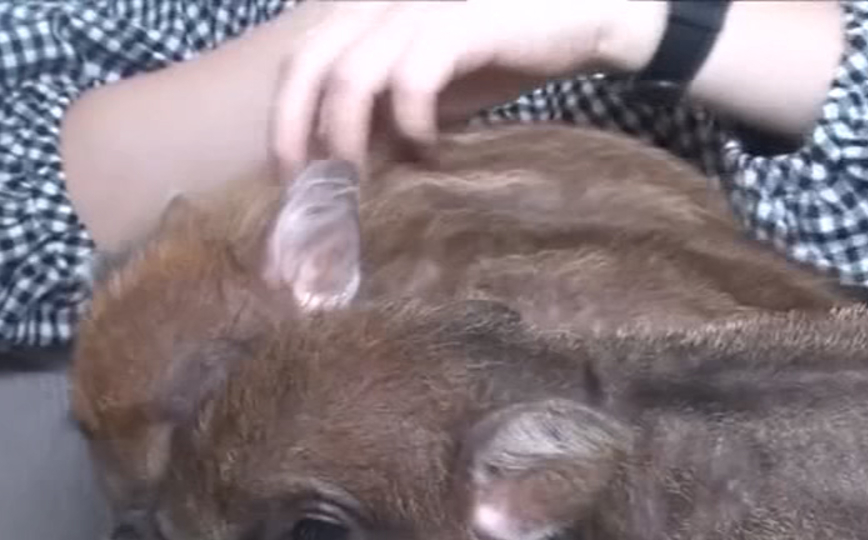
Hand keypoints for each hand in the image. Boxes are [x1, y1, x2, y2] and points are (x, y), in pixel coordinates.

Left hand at [269, 0, 661, 175]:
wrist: (583, 18)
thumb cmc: (503, 52)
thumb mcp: (433, 92)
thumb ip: (388, 118)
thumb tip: (348, 174)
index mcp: (367, 14)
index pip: (301, 62)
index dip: (284, 119)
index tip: (290, 179)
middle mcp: (381, 3)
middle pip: (308, 64)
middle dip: (296, 132)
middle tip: (309, 192)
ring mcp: (419, 9)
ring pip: (350, 74)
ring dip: (347, 137)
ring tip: (362, 181)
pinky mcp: (461, 22)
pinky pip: (412, 76)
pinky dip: (410, 121)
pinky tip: (429, 150)